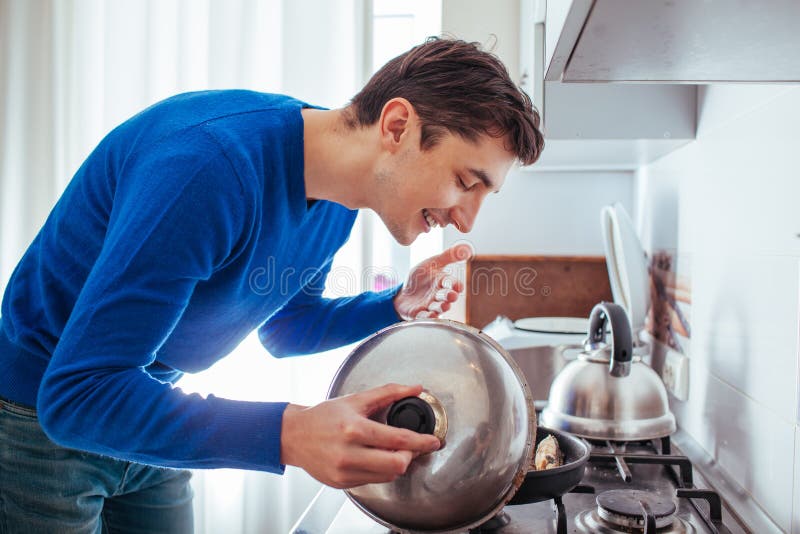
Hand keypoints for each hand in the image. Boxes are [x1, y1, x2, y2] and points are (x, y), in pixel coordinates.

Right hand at [280, 384, 440, 488]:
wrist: (294, 436)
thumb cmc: (323, 417)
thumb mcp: (356, 399)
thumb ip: (388, 393)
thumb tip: (415, 388)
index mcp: (354, 429)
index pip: (397, 439)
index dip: (420, 441)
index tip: (433, 441)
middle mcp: (349, 453)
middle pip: (396, 464)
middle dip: (411, 456)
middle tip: (413, 447)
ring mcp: (345, 471)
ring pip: (387, 475)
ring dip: (397, 464)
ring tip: (395, 451)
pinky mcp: (342, 483)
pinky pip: (373, 480)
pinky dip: (381, 470)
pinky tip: (377, 457)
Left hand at [393, 243, 472, 319]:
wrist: (405, 292)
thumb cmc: (422, 278)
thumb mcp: (434, 263)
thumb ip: (450, 255)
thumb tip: (468, 248)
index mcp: (442, 282)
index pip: (451, 283)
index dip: (455, 284)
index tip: (458, 286)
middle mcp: (438, 295)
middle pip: (445, 297)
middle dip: (449, 296)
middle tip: (451, 296)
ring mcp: (429, 306)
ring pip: (437, 308)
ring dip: (440, 307)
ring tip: (443, 306)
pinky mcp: (418, 314)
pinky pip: (423, 317)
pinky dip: (426, 317)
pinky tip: (428, 315)